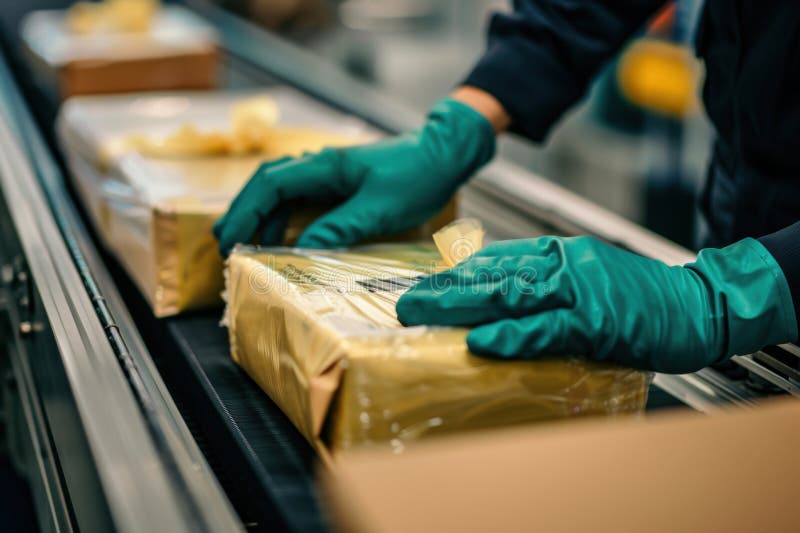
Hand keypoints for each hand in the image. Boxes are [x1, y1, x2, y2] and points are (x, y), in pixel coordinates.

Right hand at [213, 98, 494, 254]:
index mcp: (324, 166)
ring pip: (280, 193)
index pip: (270, 185)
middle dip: (242, 213)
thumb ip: (341, 226)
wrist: (443, 156)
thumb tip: (302, 250)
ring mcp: (327, 176)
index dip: (245, 212)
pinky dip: (283, 219)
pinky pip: (299, 201)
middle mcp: (319, 167)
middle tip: (223, 244)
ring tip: (243, 246)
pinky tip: (280, 239)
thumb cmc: (416, 177)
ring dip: (259, 217)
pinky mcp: (338, 186)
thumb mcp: (380, 207)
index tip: (230, 239)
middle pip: (266, 186)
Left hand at [396, 236, 796, 372]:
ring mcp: (578, 290)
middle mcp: (561, 264)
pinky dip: (513, 334)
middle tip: (405, 299)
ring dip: (461, 303)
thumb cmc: (640, 297)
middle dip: (444, 287)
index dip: (454, 273)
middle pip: (491, 273)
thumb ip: (543, 287)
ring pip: (509, 293)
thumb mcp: (585, 279)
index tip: (421, 283)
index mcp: (557, 254)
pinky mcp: (596, 320)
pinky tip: (481, 339)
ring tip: (421, 311)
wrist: (698, 303)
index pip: (495, 259)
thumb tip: (498, 304)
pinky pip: (547, 327)